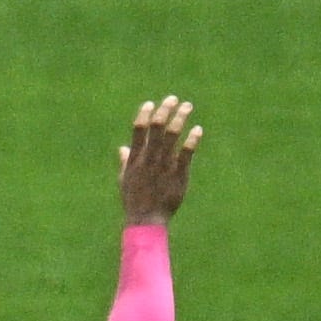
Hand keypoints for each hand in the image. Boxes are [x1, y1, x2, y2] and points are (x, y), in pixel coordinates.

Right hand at [119, 94, 198, 225]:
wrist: (146, 220)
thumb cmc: (134, 200)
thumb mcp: (124, 180)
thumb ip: (125, 162)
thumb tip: (122, 148)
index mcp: (134, 159)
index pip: (138, 131)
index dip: (144, 114)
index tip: (151, 103)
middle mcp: (149, 159)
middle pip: (155, 128)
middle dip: (164, 110)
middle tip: (173, 99)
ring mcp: (164, 166)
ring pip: (171, 136)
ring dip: (180, 118)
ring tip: (187, 106)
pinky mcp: (178, 174)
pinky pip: (186, 152)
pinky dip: (192, 139)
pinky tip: (198, 129)